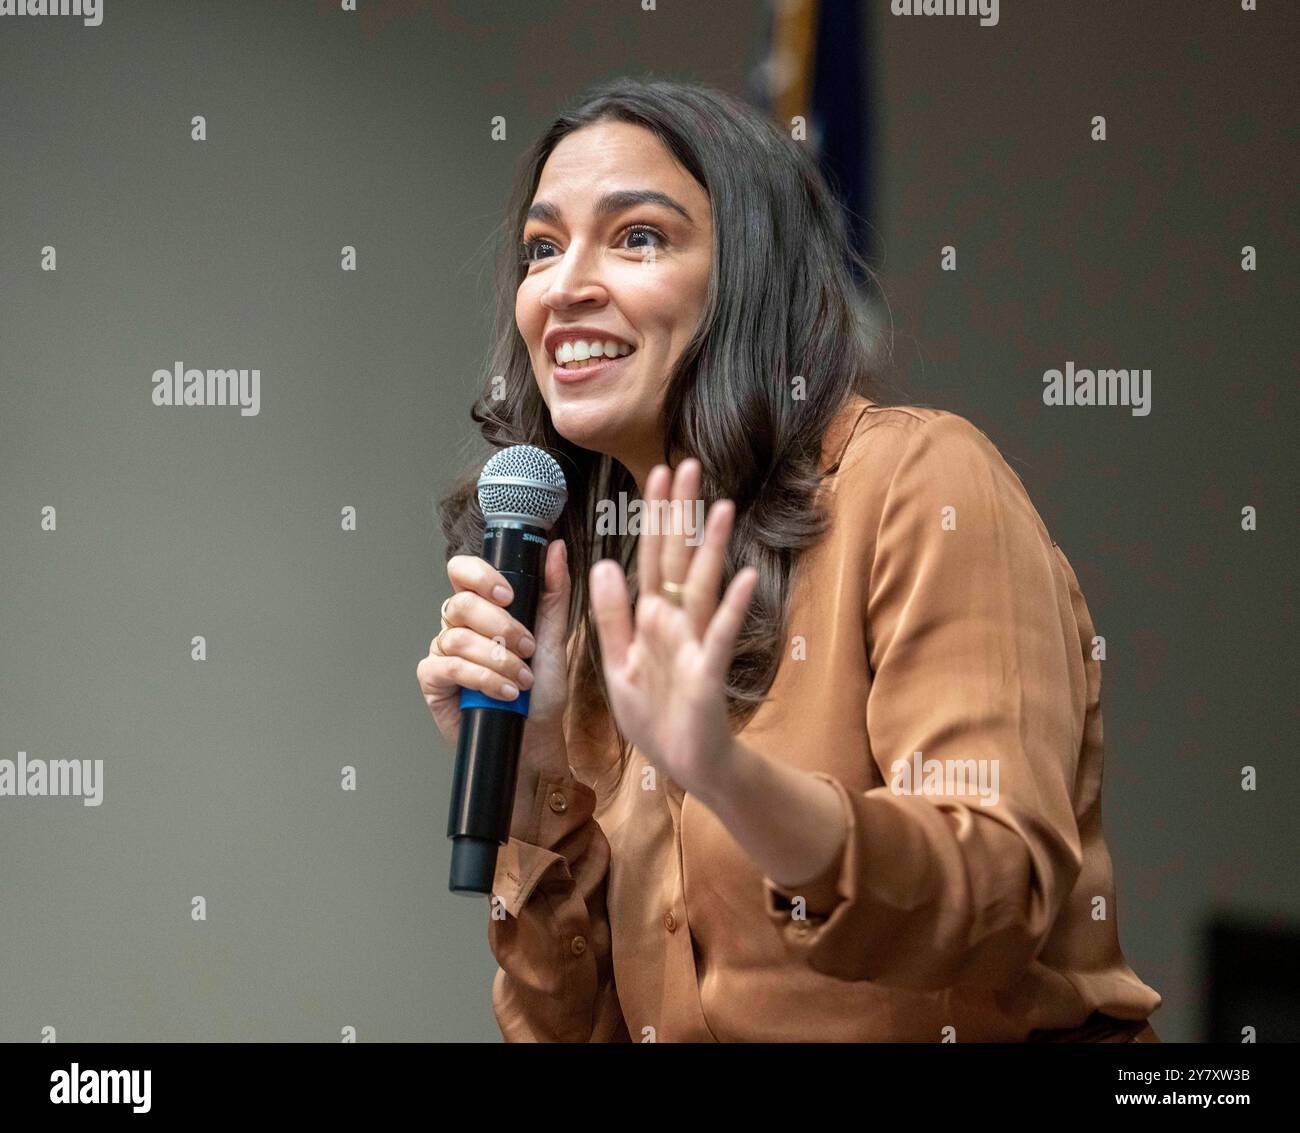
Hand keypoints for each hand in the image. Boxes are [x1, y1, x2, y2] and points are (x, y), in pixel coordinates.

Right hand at [416, 540, 570, 779]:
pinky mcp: (434, 681)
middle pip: (462, 604)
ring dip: (497, 659)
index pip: (463, 572)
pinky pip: (448, 667)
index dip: (481, 575)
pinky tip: (504, 692)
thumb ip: (553, 594)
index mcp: (483, 610)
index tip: (509, 594)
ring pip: (457, 637)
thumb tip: (557, 550)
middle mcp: (458, 626)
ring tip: (522, 680)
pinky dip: (481, 678)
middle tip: (526, 648)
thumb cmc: (542, 695)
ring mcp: (443, 653)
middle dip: (501, 626)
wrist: (535, 742)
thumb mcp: (554, 639)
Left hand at [588, 458, 757, 803]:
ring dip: (711, 547)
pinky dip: (732, 608)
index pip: (653, 556)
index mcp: (653, 618)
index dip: (654, 517)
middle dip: (681, 514)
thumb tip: (605, 563)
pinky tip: (744, 577)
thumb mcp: (618, 663)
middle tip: (688, 466)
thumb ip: (611, 616)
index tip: (657, 475)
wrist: (684, 763)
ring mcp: (696, 644)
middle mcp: (678, 622)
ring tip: (722, 507)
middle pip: (679, 558)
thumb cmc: (656, 714)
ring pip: (703, 587)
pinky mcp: (708, 673)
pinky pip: (719, 636)